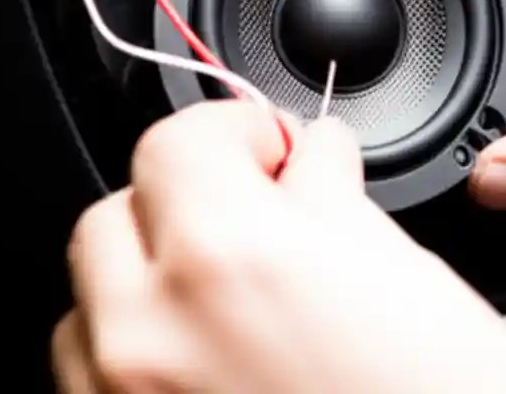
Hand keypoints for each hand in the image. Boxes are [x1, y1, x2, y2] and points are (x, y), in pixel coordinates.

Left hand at [52, 102, 505, 393]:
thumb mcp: (414, 291)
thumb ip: (333, 203)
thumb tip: (310, 161)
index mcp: (229, 261)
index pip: (173, 143)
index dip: (232, 137)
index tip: (266, 153)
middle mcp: (149, 337)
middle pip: (116, 219)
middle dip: (184, 209)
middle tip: (260, 231)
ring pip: (91, 310)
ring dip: (152, 292)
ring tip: (240, 319)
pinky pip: (91, 390)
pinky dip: (139, 369)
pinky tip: (220, 380)